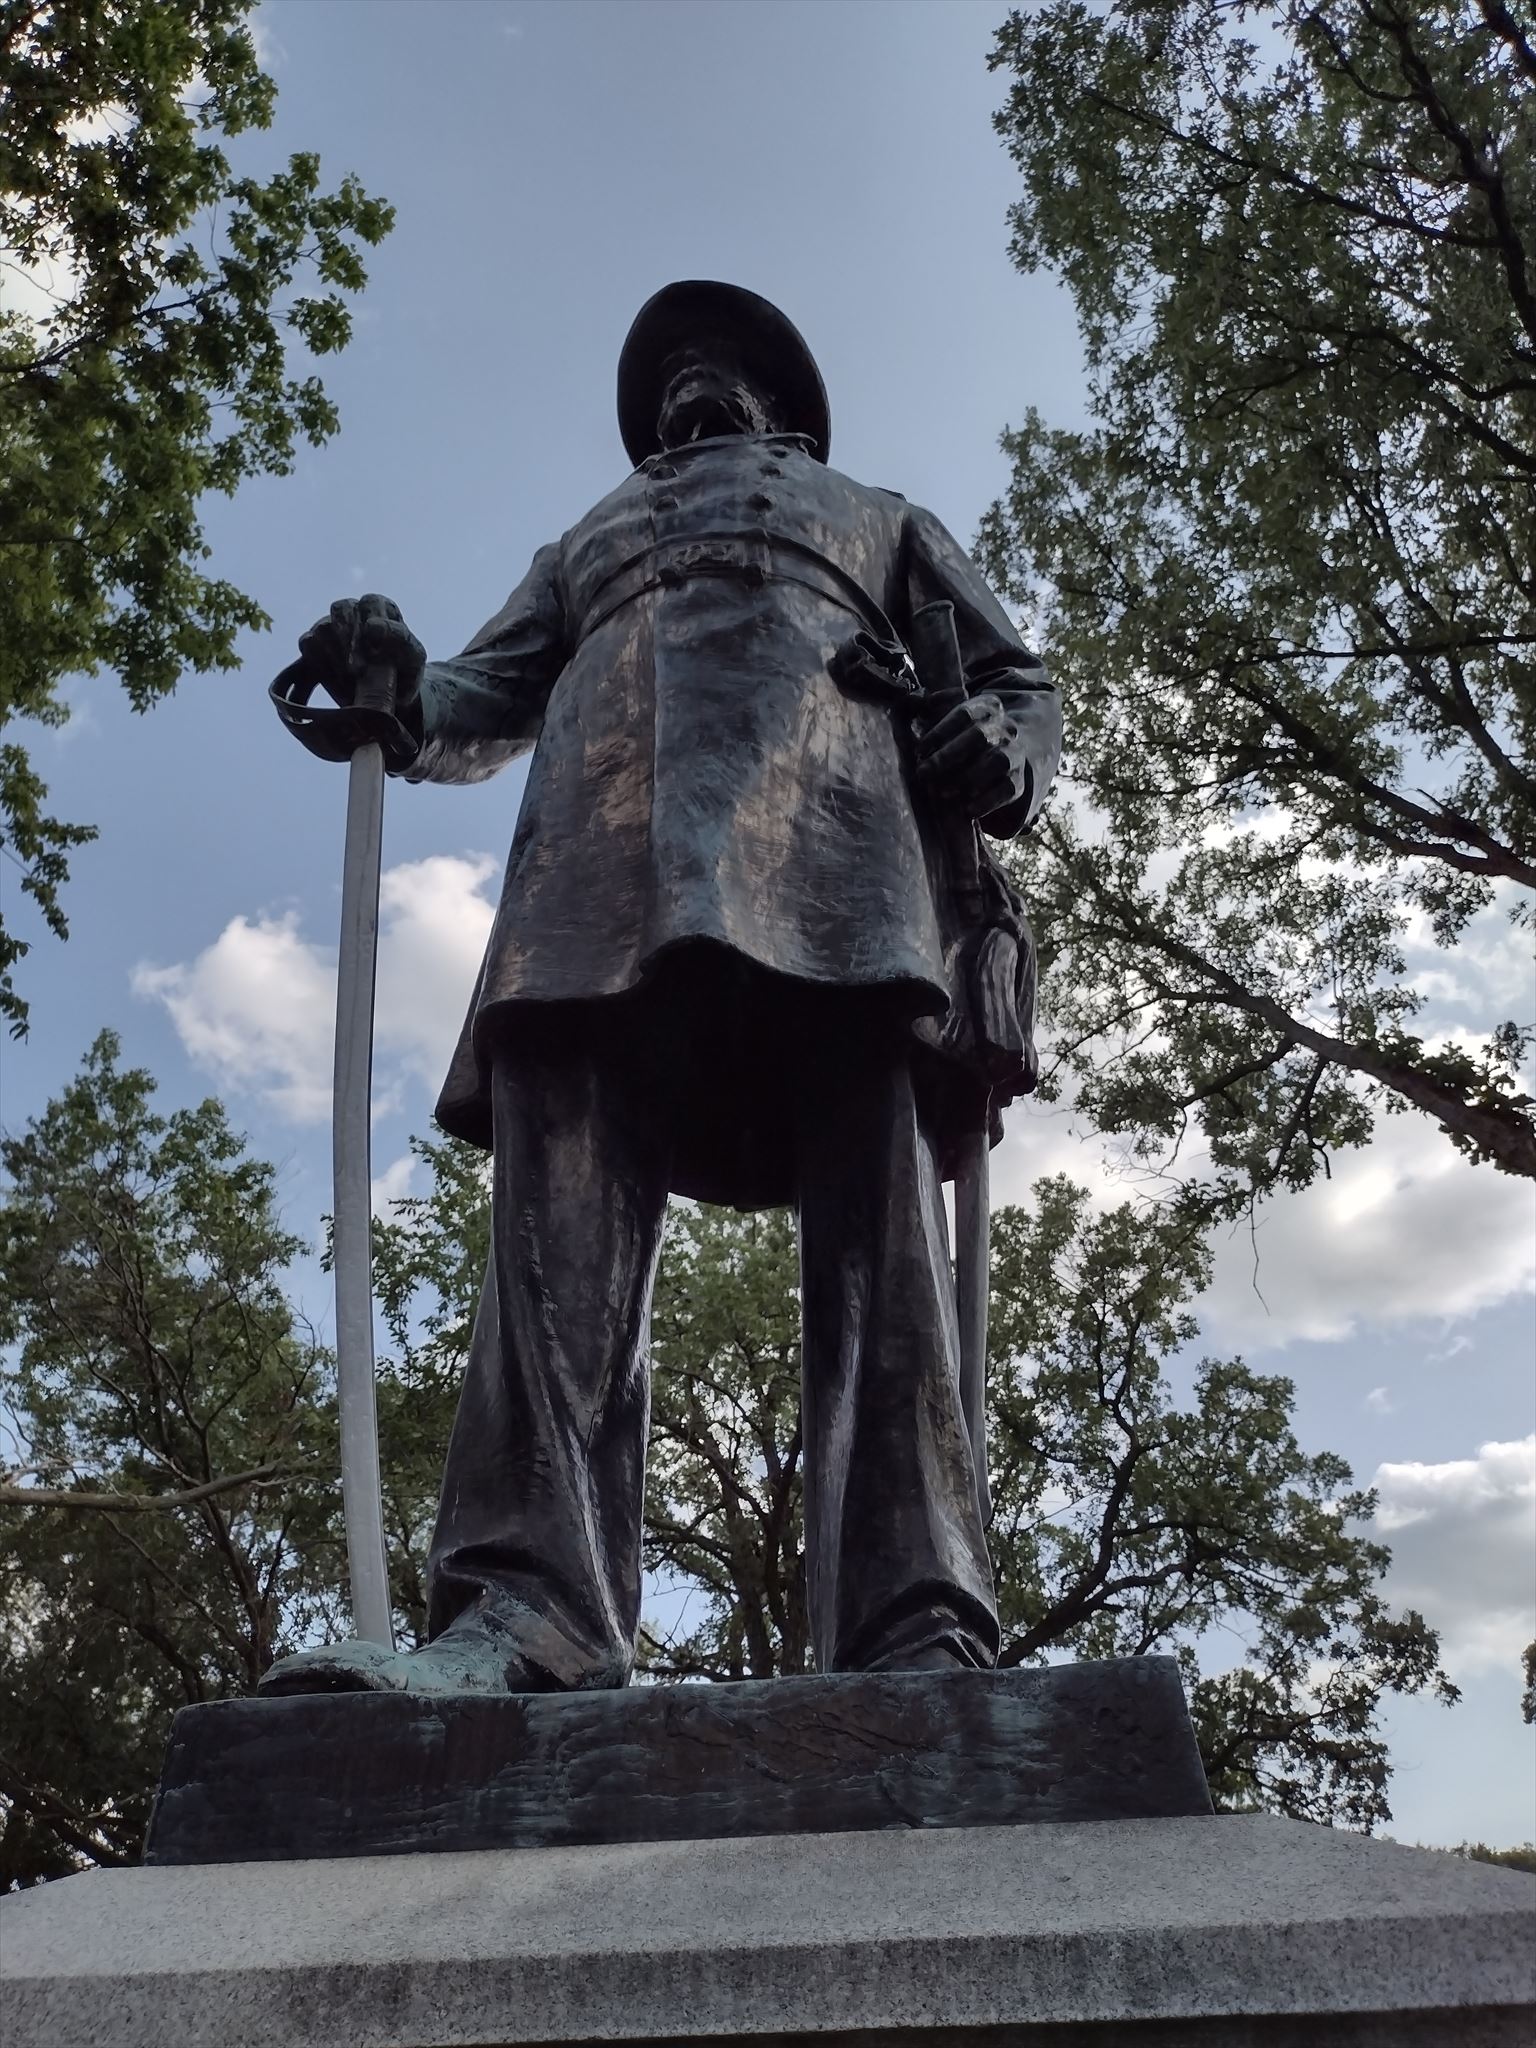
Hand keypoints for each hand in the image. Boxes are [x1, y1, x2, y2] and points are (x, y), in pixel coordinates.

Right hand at [296, 593, 424, 711]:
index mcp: (381, 609)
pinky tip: (339, 679)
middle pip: (341, 608)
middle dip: (350, 637)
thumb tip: (371, 626)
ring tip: (354, 678)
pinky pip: (309, 644)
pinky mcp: (313, 644)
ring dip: (338, 656)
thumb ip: (400, 638)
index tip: (376, 642)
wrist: (388, 699)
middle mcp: (353, 612)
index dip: (373, 620)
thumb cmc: (405, 673)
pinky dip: (322, 663)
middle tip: (359, 668)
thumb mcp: (414, 657)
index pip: (372, 602)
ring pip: (323, 628)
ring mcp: (330, 626)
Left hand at [913, 691, 1028, 819]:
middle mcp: (1005, 728)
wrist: (1010, 752)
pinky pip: (1008, 789)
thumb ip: (935, 712)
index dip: (940, 731)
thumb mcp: (955, 719)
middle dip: (948, 756)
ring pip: (997, 761)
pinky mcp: (1019, 780)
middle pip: (979, 736)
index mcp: (987, 707)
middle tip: (923, 773)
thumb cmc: (967, 737)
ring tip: (942, 792)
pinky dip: (987, 801)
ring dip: (967, 778)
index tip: (919, 749)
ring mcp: (1015, 753)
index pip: (964, 714)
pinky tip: (967, 810)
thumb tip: (915, 709)